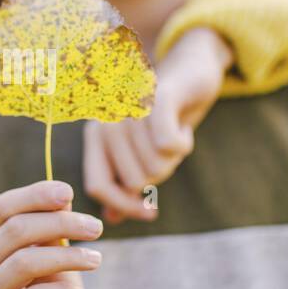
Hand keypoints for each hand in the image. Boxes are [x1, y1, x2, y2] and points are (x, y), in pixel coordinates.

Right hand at [0, 180, 101, 288]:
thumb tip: (62, 195)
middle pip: (14, 230)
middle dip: (60, 223)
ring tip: (96, 259)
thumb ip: (53, 227)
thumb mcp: (56, 254)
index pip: (2, 209)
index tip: (70, 193)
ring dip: (67, 256)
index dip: (35, 195)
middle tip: (95, 228)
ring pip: (23, 262)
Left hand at [84, 28, 230, 222]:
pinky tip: (183, 129)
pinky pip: (167, 145)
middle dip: (160, 175)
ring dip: (173, 158)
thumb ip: (124, 182)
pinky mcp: (158, 97)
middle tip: (167, 149)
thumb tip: (112, 218)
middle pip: (134, 180)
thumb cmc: (164, 119)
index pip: (98, 186)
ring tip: (174, 133)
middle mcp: (107, 120)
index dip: (124, 205)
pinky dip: (182, 145)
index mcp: (96, 136)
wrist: (191, 70)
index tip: (149, 212)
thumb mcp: (141, 152)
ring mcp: (130, 108)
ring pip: (155, 166)